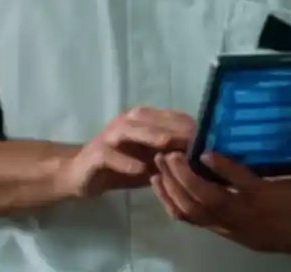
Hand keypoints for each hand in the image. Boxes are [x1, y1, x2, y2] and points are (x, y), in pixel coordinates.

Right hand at [56, 107, 194, 199]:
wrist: (82, 174)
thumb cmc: (122, 166)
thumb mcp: (151, 161)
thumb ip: (171, 156)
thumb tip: (203, 159)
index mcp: (142, 121)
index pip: (168, 116)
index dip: (187, 124)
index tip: (208, 136)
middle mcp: (125, 123)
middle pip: (150, 118)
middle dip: (172, 127)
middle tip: (193, 139)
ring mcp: (108, 136)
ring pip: (129, 130)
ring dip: (150, 136)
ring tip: (168, 144)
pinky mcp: (95, 154)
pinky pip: (109, 155)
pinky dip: (125, 161)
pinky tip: (140, 170)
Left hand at [152, 151, 290, 254]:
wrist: (285, 236)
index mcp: (261, 200)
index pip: (243, 186)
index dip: (226, 171)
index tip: (208, 152)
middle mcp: (238, 213)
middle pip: (208, 199)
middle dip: (186, 177)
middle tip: (171, 154)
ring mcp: (221, 222)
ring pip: (191, 209)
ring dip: (172, 186)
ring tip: (159, 162)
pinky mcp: (210, 225)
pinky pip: (185, 217)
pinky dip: (167, 201)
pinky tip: (156, 182)